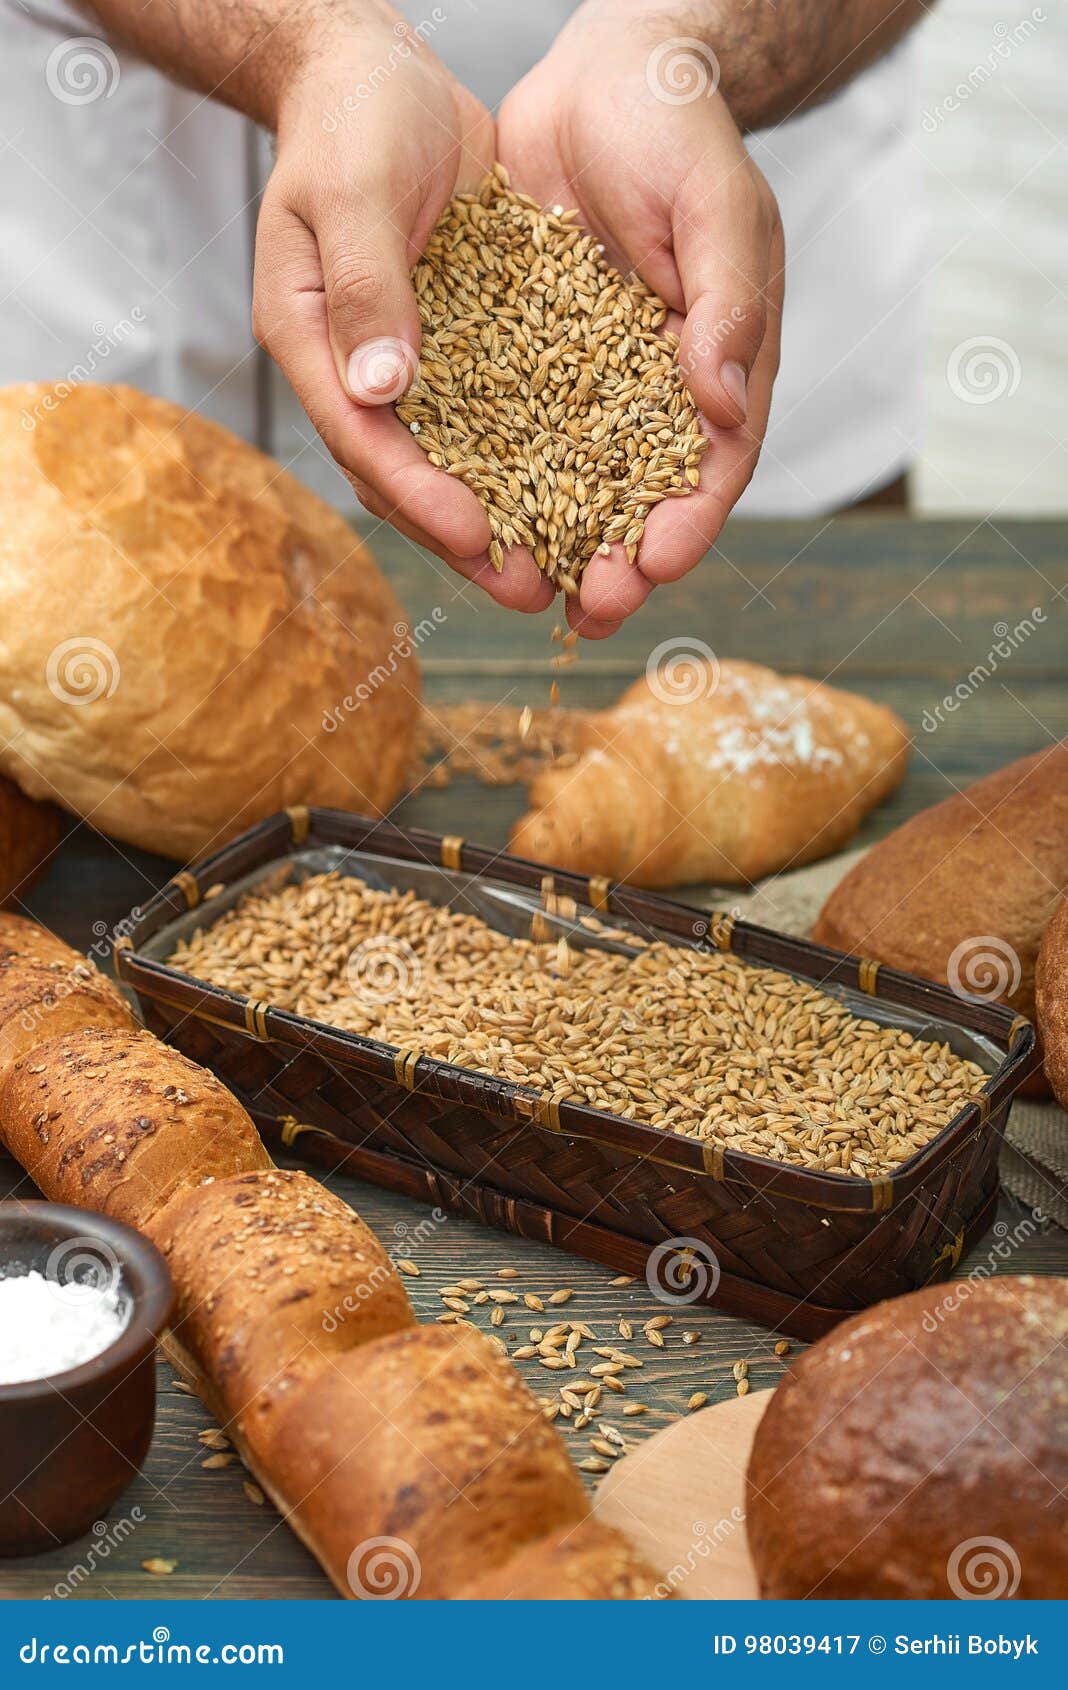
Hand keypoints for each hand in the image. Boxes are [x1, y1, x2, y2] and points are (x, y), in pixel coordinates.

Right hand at [252, 10, 553, 610]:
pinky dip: (531, 461)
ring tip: (561, 574)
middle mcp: (353, 369)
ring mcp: (404, 364)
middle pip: (408, 476)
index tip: (475, 533)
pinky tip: (582, 497)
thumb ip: (368, 282)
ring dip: (506, 519)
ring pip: (453, 462)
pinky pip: (492, 420)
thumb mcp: (354, 188)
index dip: (419, 494)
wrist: (376, 73)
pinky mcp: (456, 346)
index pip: (363, 439)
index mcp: (310, 339)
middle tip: (530, 593)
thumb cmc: (352, 115)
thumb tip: (381, 388)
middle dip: (468, 539)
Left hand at [498, 5, 783, 636]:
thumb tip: (724, 406)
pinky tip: (464, 517)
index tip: (655, 563)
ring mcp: (588, 382)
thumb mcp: (716, 209)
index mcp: (720, 368)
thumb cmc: (680, 133)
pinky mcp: (526, 359)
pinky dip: (492, 477)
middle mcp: (655, 391)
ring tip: (522, 590)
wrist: (603, 76)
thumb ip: (725, 306)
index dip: (689, 521)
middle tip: (589, 610)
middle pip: (640, 497)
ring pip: (570, 480)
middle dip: (616, 559)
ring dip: (550, 541)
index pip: (714, 466)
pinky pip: (507, 429)